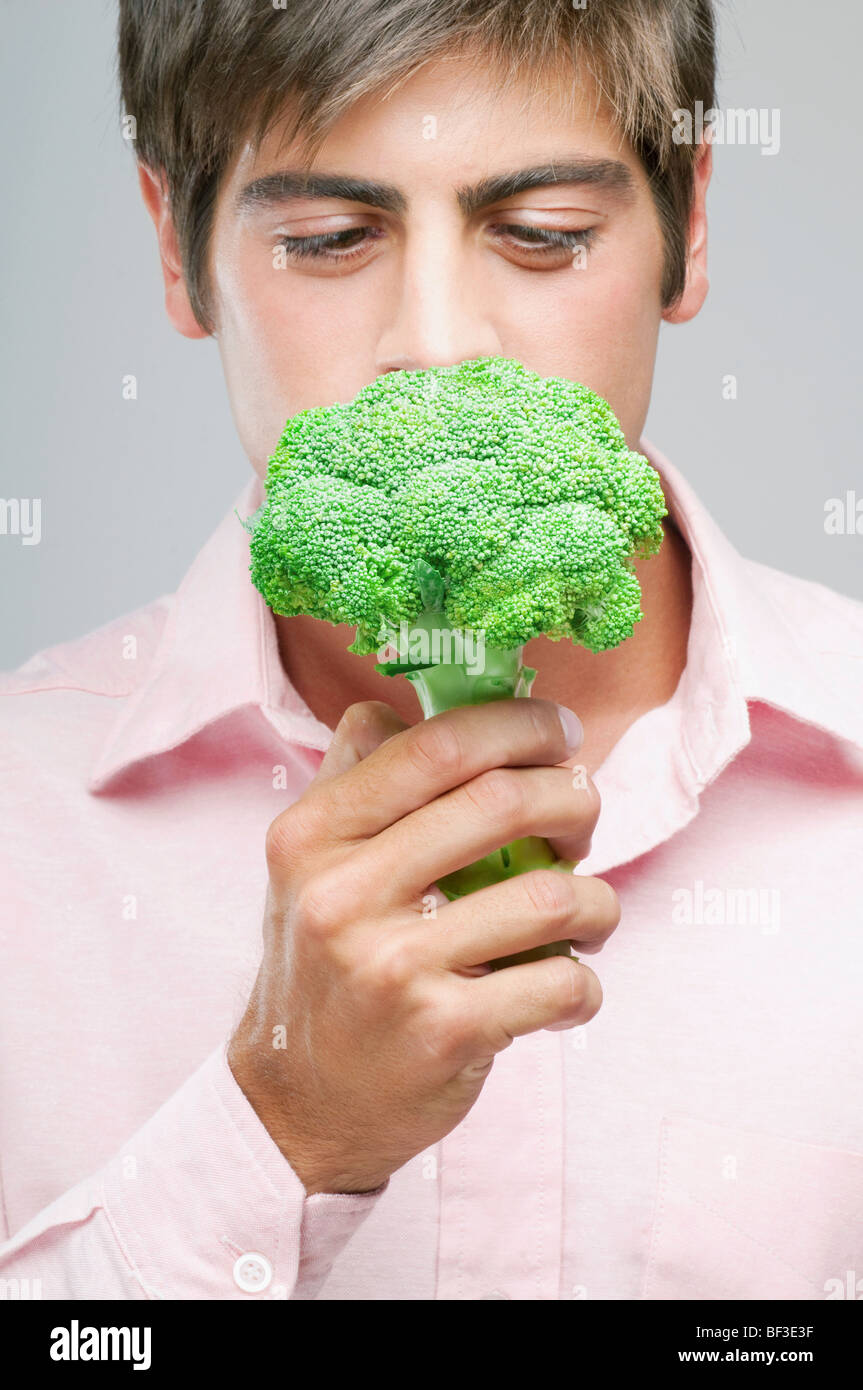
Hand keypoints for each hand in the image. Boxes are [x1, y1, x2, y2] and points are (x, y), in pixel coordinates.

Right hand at [228, 698, 618, 1193]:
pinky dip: (584, 982)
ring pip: (550, 897)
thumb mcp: (308, 866)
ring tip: (589, 914)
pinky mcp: (442, 1031)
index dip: (518, 724)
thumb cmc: (322, 966)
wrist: (296, 1103)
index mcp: (312, 835)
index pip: (436, 745)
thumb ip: (354, 781)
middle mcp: (342, 894)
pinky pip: (560, 982)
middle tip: (584, 822)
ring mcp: (392, 966)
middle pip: (504, 802)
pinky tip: (566, 986)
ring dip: (596, 901)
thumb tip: (407, 704)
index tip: (558, 734)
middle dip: (575, 800)